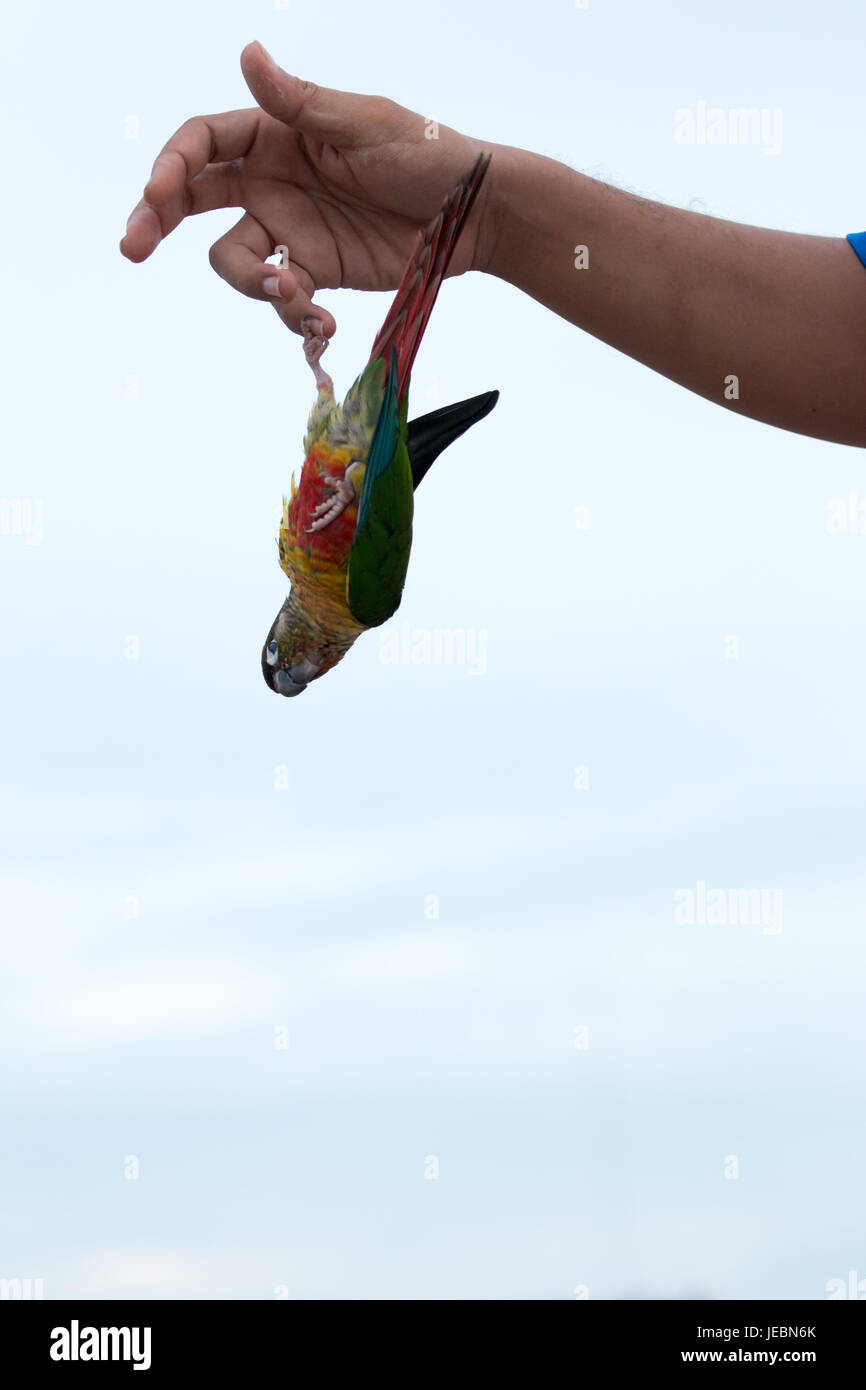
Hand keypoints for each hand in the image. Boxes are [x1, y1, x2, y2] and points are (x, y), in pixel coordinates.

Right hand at [120, 41, 497, 336]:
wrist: (473, 215)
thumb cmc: (426, 154)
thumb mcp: (363, 124)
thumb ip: (302, 103)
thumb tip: (248, 52)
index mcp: (277, 134)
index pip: (203, 143)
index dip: (171, 166)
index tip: (157, 198)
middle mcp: (273, 180)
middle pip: (192, 199)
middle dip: (155, 221)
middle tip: (132, 247)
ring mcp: (291, 229)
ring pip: (235, 261)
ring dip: (254, 287)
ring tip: (298, 299)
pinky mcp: (315, 271)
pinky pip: (280, 298)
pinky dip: (292, 315)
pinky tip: (323, 322)